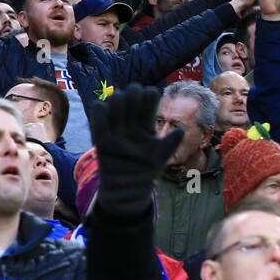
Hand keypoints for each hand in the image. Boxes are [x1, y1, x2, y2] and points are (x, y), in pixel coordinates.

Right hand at [87, 84, 184, 212]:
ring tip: (120, 97)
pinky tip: (101, 105)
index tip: (152, 92)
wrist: (129, 189)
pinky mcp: (102, 142)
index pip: (147, 107)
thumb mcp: (161, 156)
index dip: (149, 98)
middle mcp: (129, 126)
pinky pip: (99, 126)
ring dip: (117, 101)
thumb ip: (170, 143)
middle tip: (135, 90)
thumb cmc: (146, 171)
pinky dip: (98, 115)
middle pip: (130, 104)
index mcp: (145, 126)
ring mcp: (116, 132)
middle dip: (132, 95)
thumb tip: (180, 131)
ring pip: (115, 111)